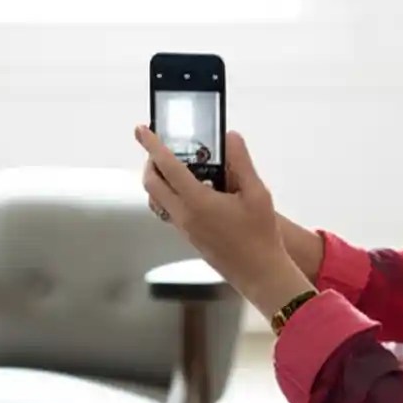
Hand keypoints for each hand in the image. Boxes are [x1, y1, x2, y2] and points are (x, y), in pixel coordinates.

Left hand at [135, 126, 313, 317]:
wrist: (259, 273)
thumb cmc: (260, 235)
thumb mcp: (257, 192)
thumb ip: (241, 162)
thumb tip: (230, 137)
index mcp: (197, 202)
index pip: (166, 166)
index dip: (152, 145)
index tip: (141, 129)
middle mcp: (184, 215)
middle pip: (152, 183)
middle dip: (151, 161)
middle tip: (162, 146)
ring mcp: (184, 229)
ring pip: (158, 199)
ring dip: (159, 179)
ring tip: (178, 165)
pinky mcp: (189, 237)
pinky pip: (169, 210)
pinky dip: (170, 193)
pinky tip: (193, 188)